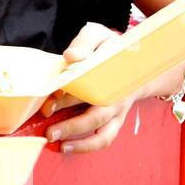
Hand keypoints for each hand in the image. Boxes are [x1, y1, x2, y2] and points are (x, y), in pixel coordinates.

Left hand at [41, 22, 134, 152]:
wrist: (136, 63)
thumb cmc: (110, 49)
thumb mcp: (99, 36)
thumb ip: (84, 42)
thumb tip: (70, 57)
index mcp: (110, 77)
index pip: (89, 89)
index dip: (69, 95)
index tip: (51, 97)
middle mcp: (115, 98)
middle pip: (95, 116)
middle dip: (71, 124)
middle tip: (48, 129)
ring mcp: (116, 113)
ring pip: (103, 134)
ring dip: (81, 143)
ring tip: (58, 145)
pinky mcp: (114, 122)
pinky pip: (104, 139)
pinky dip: (86, 147)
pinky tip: (65, 148)